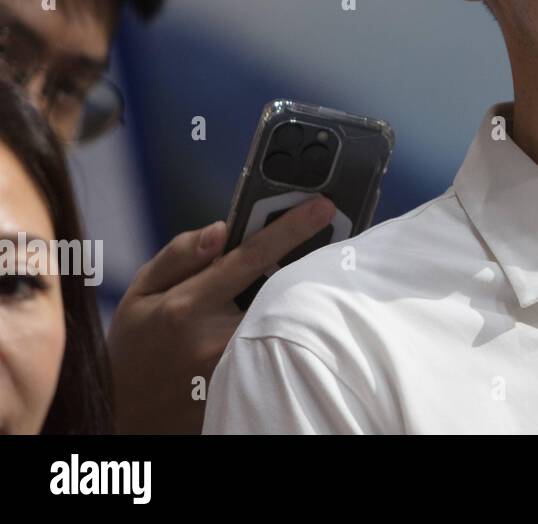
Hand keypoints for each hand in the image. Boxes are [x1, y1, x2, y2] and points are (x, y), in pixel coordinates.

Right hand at [106, 196, 335, 433]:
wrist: (127, 412)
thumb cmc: (135, 343)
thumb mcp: (140, 292)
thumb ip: (180, 255)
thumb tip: (222, 229)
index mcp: (187, 306)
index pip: (251, 257)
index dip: (290, 228)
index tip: (323, 206)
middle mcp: (214, 339)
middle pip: (281, 290)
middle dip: (304, 265)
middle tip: (328, 239)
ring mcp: (233, 370)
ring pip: (284, 321)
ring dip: (297, 298)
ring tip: (304, 280)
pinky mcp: (245, 390)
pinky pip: (278, 351)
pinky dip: (288, 330)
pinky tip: (285, 321)